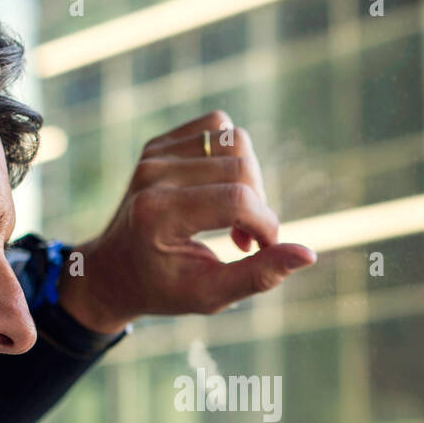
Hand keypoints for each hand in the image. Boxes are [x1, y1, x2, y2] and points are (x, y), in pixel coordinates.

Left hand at [57, 111, 317, 333]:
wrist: (114, 271)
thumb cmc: (164, 288)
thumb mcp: (210, 294)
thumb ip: (259, 275)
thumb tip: (309, 255)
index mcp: (159, 214)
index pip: (237, 199)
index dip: (266, 225)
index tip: (264, 249)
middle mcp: (153, 175)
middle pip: (242, 166)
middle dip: (259, 203)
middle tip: (246, 238)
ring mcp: (153, 154)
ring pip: (234, 140)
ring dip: (248, 178)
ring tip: (233, 215)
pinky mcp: (159, 143)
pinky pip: (218, 128)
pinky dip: (230, 157)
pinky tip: (219, 191)